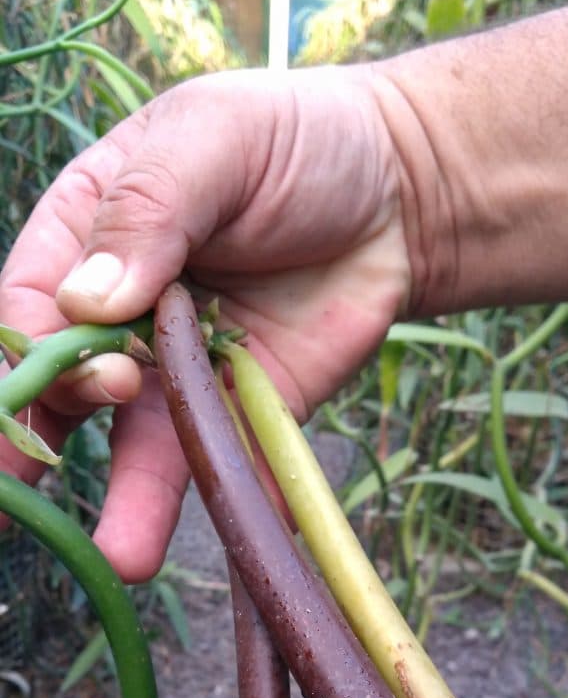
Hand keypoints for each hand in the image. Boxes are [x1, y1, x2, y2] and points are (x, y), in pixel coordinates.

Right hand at [0, 67, 410, 580]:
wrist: (400, 193)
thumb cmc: (295, 142)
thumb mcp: (212, 141)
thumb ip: (148, 211)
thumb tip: (88, 301)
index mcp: (88, 234)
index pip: (31, 302)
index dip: (31, 351)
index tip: (65, 376)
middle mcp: (120, 314)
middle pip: (63, 386)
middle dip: (37, 438)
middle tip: (21, 491)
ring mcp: (179, 370)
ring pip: (133, 442)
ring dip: (123, 501)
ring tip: (119, 556)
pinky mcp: (240, 411)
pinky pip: (215, 463)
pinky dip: (200, 505)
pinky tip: (164, 548)